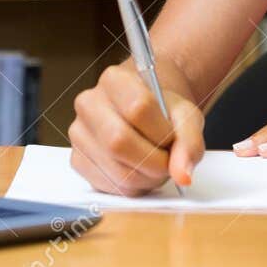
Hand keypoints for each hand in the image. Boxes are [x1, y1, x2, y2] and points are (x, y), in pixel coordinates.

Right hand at [69, 63, 205, 195]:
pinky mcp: (78, 160)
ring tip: (155, 164)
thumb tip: (182, 175)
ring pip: (117, 171)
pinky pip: (110, 186)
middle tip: (167, 160)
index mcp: (114, 80)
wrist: (144, 113)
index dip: (162, 132)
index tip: (172, 137)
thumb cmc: (163, 111)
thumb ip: (189, 142)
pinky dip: (133, 186)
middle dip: (154, 162)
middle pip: (119, 142)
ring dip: (147, 177)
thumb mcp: (185, 116)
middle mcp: (89, 104)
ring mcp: (79, 133)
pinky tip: (139, 171)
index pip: (138, 108)